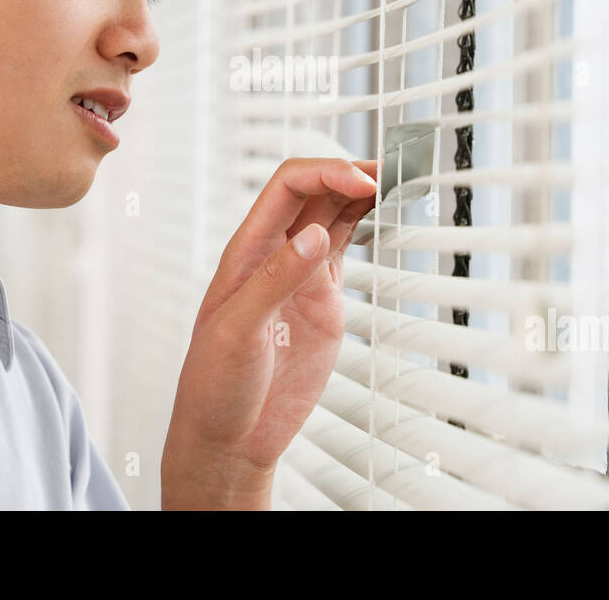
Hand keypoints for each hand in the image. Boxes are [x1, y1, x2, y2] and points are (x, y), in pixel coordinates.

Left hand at [160, 157, 378, 509]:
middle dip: (348, 173)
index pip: (287, 188)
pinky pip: (345, 249)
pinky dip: (366, 226)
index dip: (325, 174)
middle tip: (390, 170)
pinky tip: (383, 212)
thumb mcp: (237, 333)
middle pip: (314, 192)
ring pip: (333, 215)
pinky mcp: (323, 302)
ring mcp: (301, 276)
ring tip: (395, 179)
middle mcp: (275, 255)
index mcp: (247, 252)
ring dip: (360, 193)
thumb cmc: (213, 387)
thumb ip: (276, 281)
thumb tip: (316, 236)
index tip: (362, 182)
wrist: (229, 438)